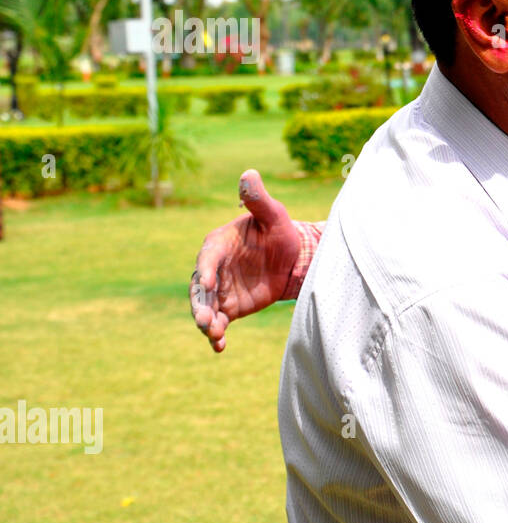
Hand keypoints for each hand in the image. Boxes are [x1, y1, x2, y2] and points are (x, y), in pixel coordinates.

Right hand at [191, 169, 300, 352]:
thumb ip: (258, 200)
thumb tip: (248, 174)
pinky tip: (219, 347)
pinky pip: (218, 322)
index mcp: (219, 243)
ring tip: (213, 334)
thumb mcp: (274, 215)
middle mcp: (214, 268)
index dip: (208, 270)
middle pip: (200, 287)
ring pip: (206, 307)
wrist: (292, 258)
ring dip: (206, 321)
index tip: (210, 282)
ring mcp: (220, 290)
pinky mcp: (229, 307)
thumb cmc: (280, 232)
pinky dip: (216, 335)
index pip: (208, 257)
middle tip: (205, 320)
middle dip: (201, 304)